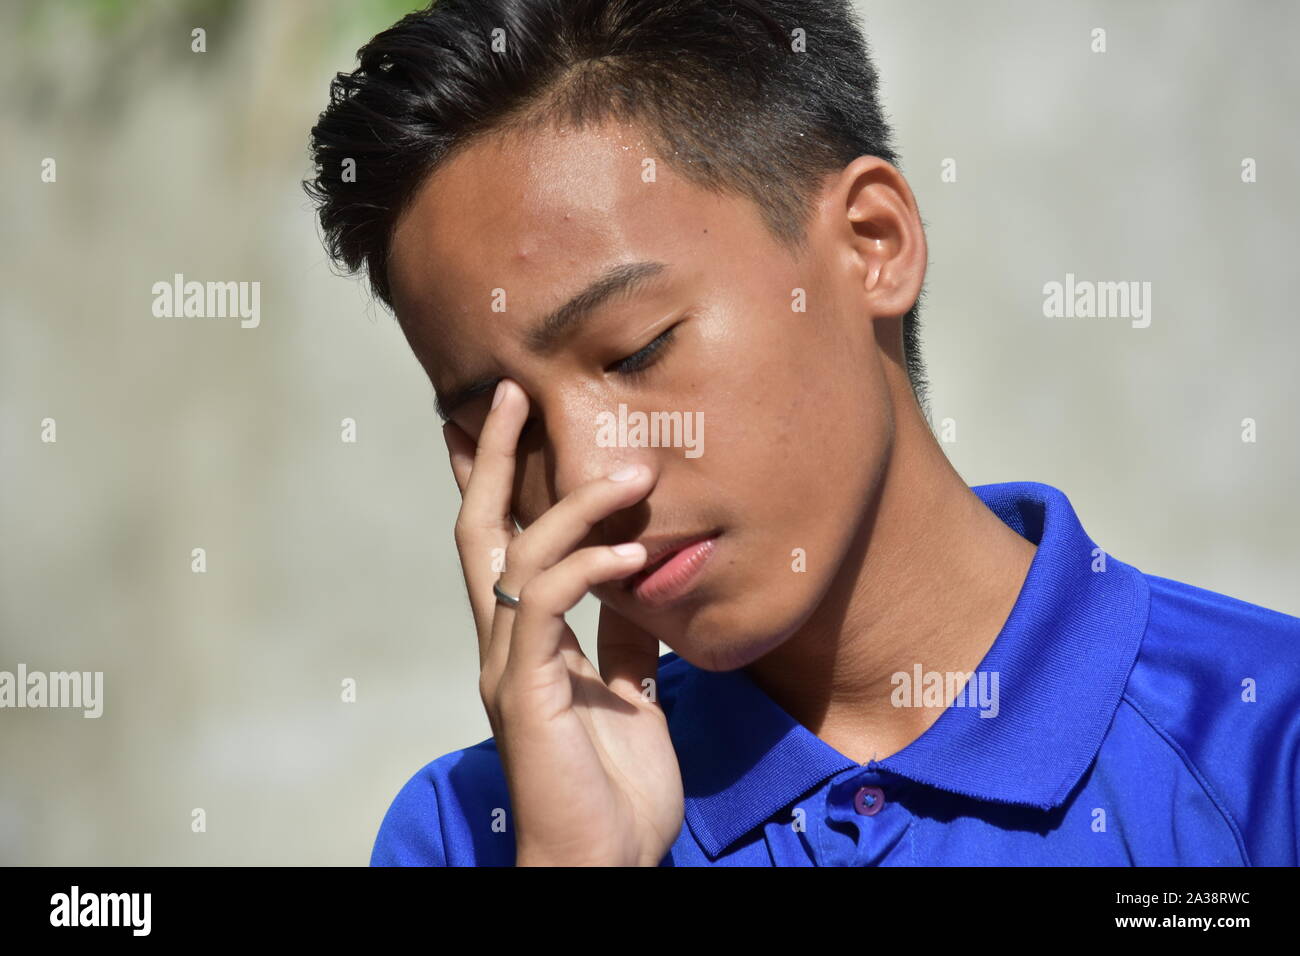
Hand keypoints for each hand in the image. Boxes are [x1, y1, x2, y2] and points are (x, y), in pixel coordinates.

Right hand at [442, 379, 683, 866]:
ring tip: (633, 472)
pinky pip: (546, 605)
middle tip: (511, 393)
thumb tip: (642, 586)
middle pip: (481, 531)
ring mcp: (509, 666)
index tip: (508, 420)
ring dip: (575, 505)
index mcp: (527, 642)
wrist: (602, 861)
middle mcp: (505, 644)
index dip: (497, 480)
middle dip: (490, 458)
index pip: (502, 544)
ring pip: (518, 556)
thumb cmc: (614, 787)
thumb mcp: (629, 695)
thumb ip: (624, 642)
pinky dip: (588, 566)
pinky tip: (635, 550)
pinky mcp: (525, 690)